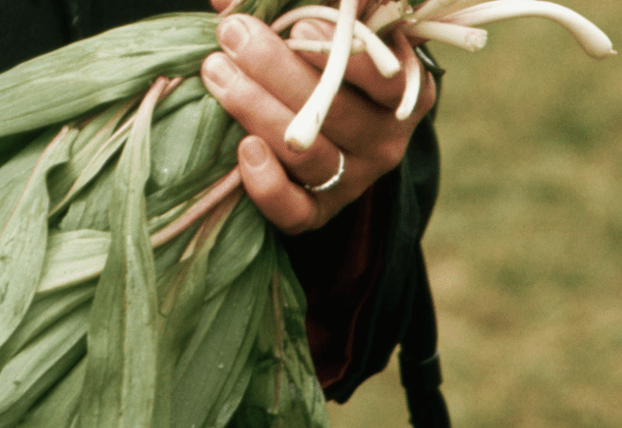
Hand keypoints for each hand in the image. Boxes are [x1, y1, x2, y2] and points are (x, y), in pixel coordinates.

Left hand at [201, 3, 435, 233]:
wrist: (324, 141)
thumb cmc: (322, 69)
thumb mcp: (321, 33)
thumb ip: (295, 7)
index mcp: (404, 89)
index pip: (384, 72)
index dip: (341, 49)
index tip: (299, 25)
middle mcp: (386, 139)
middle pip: (334, 108)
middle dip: (275, 67)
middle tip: (233, 35)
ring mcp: (353, 180)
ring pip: (308, 151)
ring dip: (257, 109)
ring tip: (217, 73)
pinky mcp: (318, 214)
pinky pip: (295, 209)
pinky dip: (267, 183)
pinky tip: (244, 149)